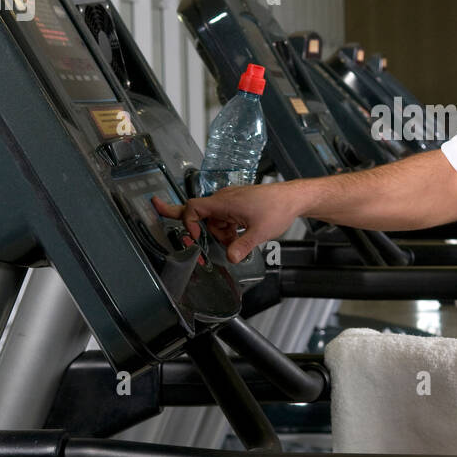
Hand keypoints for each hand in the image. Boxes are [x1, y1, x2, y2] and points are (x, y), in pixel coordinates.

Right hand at [152, 182, 302, 263]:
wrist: (293, 198)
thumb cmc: (277, 208)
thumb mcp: (260, 232)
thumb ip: (242, 246)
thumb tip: (230, 258)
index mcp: (224, 202)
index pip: (193, 208)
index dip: (188, 224)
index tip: (194, 240)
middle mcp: (224, 200)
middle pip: (198, 214)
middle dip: (191, 226)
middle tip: (163, 214)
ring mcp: (230, 202)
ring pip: (213, 221)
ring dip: (217, 234)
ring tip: (233, 245)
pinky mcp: (237, 206)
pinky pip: (223, 220)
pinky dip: (226, 230)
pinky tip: (236, 239)